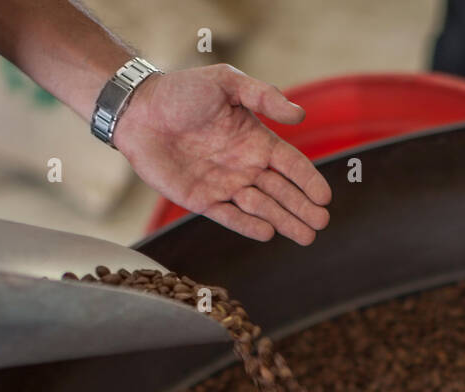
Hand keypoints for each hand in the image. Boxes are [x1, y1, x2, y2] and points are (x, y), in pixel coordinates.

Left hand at [113, 64, 331, 244]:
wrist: (138, 111)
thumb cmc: (182, 91)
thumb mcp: (226, 82)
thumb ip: (263, 96)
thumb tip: (299, 115)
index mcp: (256, 140)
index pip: (291, 165)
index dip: (309, 181)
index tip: (325, 197)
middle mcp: (244, 165)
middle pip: (281, 192)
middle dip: (302, 208)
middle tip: (321, 224)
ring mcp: (224, 184)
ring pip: (261, 208)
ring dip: (283, 221)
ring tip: (305, 236)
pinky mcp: (202, 200)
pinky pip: (229, 217)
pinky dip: (247, 225)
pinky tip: (267, 233)